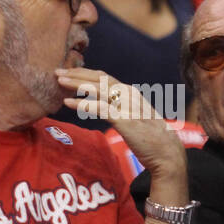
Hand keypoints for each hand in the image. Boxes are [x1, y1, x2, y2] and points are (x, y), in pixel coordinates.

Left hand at [56, 69, 186, 181]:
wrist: (166, 152)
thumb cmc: (151, 138)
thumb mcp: (134, 117)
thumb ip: (120, 109)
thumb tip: (105, 108)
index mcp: (130, 92)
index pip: (103, 77)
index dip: (84, 73)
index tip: (68, 73)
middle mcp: (128, 94)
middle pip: (98, 78)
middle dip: (76, 73)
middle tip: (57, 71)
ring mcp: (126, 105)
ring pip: (97, 88)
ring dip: (76, 84)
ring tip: (59, 82)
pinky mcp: (124, 119)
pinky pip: (98, 107)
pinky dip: (82, 104)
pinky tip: (68, 103)